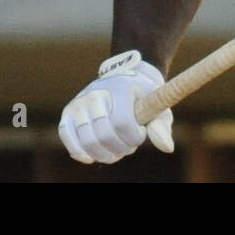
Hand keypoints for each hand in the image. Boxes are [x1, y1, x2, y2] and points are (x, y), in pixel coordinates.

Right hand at [58, 50, 173, 164]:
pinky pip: (67, 139)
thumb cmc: (142, 97)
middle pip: (104, 135)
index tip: (141, 134)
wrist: (123, 79)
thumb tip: (167, 148)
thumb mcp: (157, 106)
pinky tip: (93, 156)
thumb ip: (162, 126)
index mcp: (119, 88)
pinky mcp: (67, 114)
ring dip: (104, 154)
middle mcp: (95, 94)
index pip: (122, 122)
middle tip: (129, 146)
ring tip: (116, 151)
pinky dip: (80, 153)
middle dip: (121, 148)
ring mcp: (78, 104)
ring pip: (87, 142)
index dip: (134, 137)